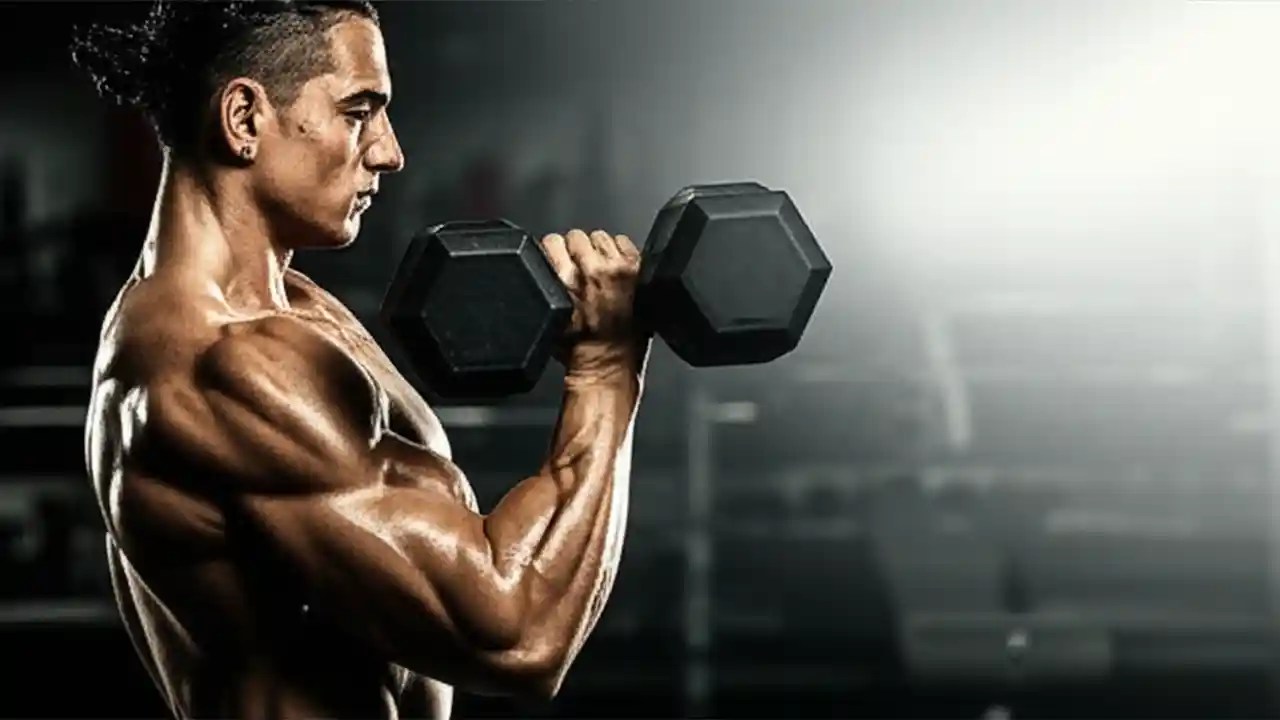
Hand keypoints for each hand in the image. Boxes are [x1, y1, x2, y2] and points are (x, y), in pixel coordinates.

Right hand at [539, 229, 644, 375]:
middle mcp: (591, 270)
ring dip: (599, 251)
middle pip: (577, 236)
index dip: (555, 251)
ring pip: (602, 237)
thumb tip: (548, 260)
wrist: (607, 366)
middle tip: (581, 271)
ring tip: (600, 273)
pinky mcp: (639, 271)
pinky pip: (625, 243)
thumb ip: (547, 280)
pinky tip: (617, 273)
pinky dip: (621, 254)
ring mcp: (618, 269)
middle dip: (577, 251)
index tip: (559, 260)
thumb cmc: (578, 348)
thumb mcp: (549, 311)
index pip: (552, 241)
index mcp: (562, 278)